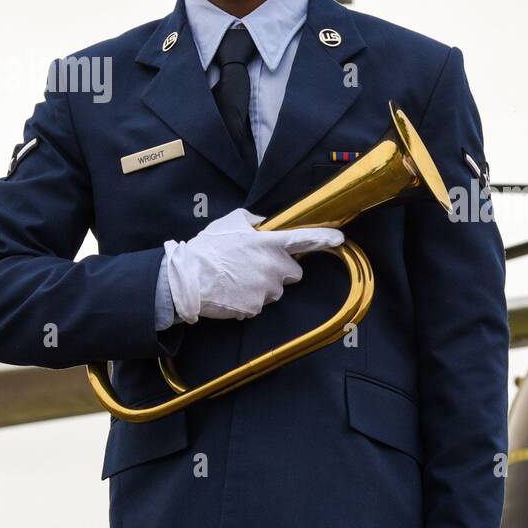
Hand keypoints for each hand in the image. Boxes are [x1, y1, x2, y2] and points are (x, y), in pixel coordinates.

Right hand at [165, 207, 343, 322]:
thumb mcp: (229, 223)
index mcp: (268, 243)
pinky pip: (260, 304)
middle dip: (282, 270)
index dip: (324, 238)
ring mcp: (266, 289)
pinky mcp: (256, 307)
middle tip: (258, 266)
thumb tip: (263, 221)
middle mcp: (273, 266)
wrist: (187, 279)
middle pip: (294, 272)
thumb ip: (251, 220)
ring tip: (239, 279)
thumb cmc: (207, 248)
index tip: (339, 239)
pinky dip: (250, 300)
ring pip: (277, 290)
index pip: (303, 238)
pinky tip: (233, 291)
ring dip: (265, 286)